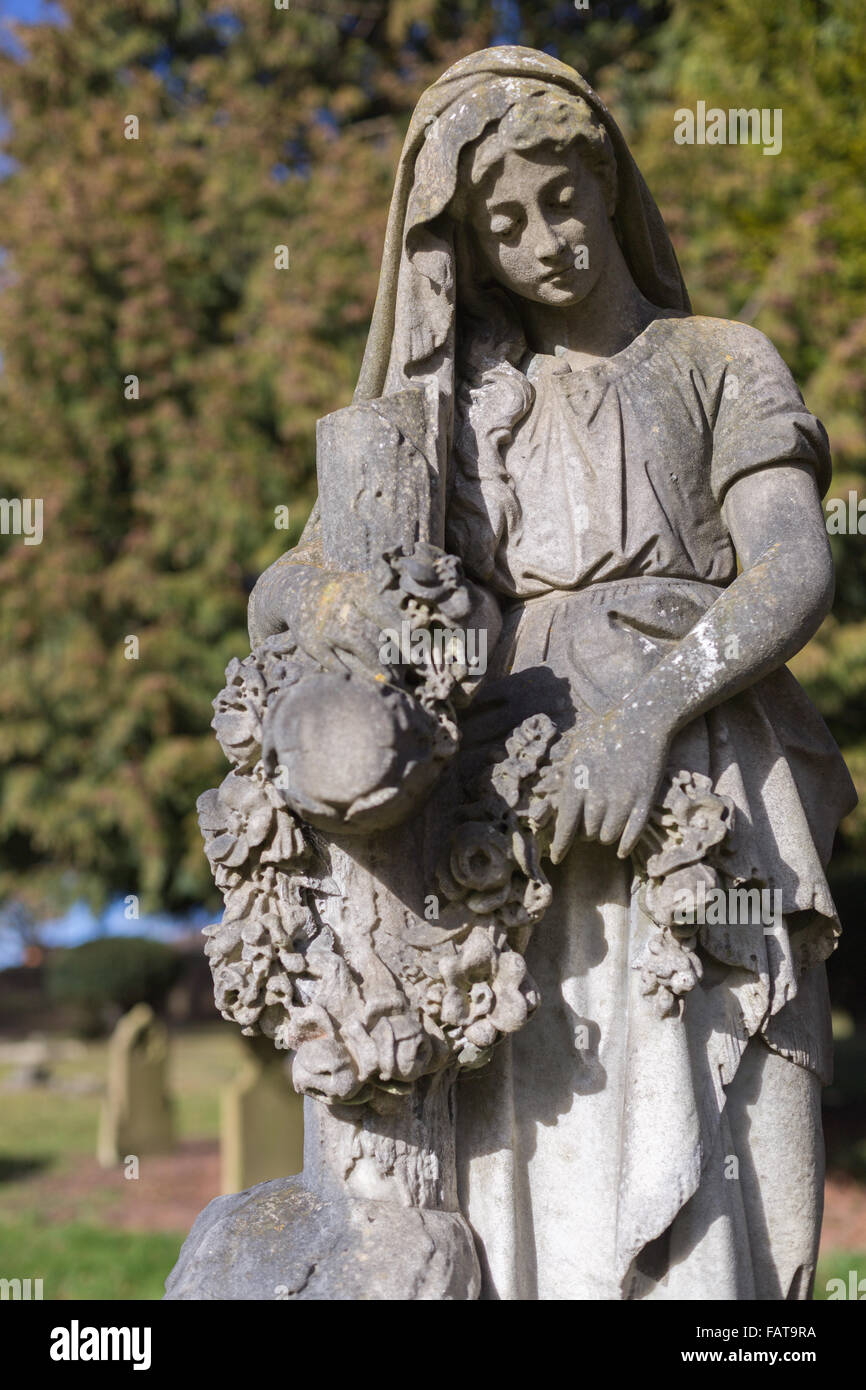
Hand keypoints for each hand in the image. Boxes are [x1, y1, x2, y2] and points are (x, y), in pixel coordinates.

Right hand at [255, 564, 406, 679]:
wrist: (297, 591)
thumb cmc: (342, 594)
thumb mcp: (362, 588)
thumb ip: (387, 606)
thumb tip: (417, 633)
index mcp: (358, 591)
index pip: (385, 616)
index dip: (403, 638)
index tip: (418, 657)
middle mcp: (340, 608)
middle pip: (372, 639)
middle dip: (391, 660)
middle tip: (405, 676)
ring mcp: (325, 628)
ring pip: (358, 653)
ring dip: (377, 671)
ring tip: (392, 681)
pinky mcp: (312, 644)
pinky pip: (338, 666)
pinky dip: (356, 676)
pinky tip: (369, 684)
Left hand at [549, 705, 671, 864]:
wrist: (641, 721)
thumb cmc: (604, 735)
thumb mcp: (577, 754)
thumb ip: (566, 782)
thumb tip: (555, 809)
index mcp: (578, 784)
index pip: (565, 826)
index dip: (560, 846)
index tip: (556, 858)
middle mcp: (599, 796)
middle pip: (587, 834)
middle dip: (585, 834)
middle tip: (588, 824)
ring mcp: (623, 800)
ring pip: (608, 837)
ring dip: (604, 836)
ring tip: (605, 824)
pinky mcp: (644, 801)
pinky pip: (632, 835)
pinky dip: (624, 845)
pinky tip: (620, 849)